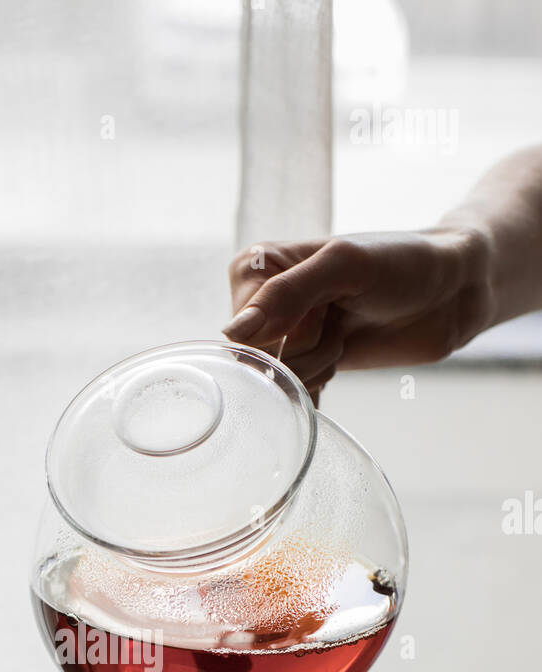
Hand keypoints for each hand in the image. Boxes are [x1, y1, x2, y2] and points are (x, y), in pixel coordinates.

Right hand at [224, 229, 493, 391]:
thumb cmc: (403, 264)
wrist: (452, 292)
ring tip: (344, 336)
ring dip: (319, 367)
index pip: (242, 330)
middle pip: (258, 360)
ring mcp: (286, 336)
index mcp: (257, 268)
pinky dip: (317, 389)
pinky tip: (341, 362)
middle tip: (338, 322)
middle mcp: (263, 303)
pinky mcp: (307, 364)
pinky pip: (290, 396)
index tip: (324, 309)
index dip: (288, 330)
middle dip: (305, 352)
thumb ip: (286, 295)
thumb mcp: (344, 266)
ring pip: (278, 382)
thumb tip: (232, 335)